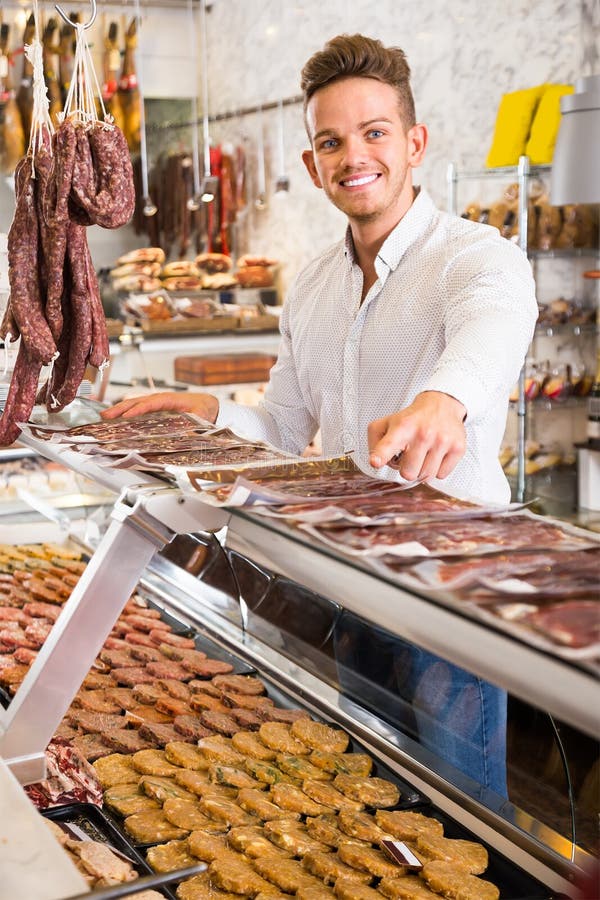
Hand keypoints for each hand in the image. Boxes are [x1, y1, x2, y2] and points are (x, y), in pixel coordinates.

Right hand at [100, 391, 218, 422]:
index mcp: (171, 399)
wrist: (207, 404)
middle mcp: (160, 400)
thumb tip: (187, 435)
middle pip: (137, 401)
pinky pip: (137, 409)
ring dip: (119, 410)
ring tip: (104, 416)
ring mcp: (156, 404)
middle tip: (106, 416)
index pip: (151, 403)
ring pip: (134, 404)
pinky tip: (115, 418)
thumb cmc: (203, 409)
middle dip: (121, 408)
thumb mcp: (201, 418)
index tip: (128, 415)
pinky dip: (125, 413)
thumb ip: (194, 426)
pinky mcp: (154, 409)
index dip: (139, 409)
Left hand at [368, 391, 465, 480]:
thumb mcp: (386, 423)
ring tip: (423, 454)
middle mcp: (423, 433)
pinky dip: (437, 469)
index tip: (375, 461)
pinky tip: (436, 455)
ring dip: (422, 469)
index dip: (381, 455)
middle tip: (410, 455)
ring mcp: (442, 441)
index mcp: (402, 427)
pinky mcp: (457, 448)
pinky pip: (442, 475)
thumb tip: (377, 463)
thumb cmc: (413, 419)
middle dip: (407, 469)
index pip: (388, 444)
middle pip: (408, 473)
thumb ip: (375, 443)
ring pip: (426, 476)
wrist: (441, 405)